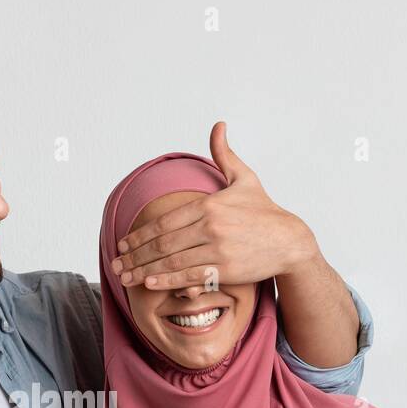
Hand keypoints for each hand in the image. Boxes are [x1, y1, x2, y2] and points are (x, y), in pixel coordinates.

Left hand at [108, 121, 321, 294]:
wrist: (290, 240)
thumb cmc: (264, 211)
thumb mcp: (244, 179)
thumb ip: (224, 154)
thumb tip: (219, 125)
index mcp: (209, 204)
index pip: (165, 221)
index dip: (140, 234)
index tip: (123, 243)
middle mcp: (210, 226)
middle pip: (163, 242)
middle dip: (136, 255)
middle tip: (116, 263)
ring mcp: (217, 249)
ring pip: (172, 261)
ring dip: (144, 270)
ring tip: (125, 277)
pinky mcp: (225, 269)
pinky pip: (189, 276)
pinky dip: (167, 280)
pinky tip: (149, 283)